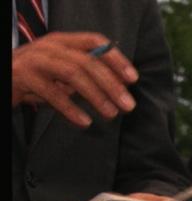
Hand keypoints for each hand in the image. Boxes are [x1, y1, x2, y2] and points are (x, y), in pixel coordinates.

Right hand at [11, 32, 137, 127]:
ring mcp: (35, 59)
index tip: (133, 79)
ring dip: (96, 96)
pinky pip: (52, 92)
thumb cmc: (37, 79)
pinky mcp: (23, 75)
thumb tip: (122, 87)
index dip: (116, 58)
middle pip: (87, 61)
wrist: (3, 79)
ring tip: (110, 114)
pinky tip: (84, 122)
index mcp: (63, 41)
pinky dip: (70, 109)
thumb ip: (88, 77)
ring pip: (73, 74)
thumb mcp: (64, 74)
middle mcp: (50, 46)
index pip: (94, 41)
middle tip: (128, 105)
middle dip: (111, 84)